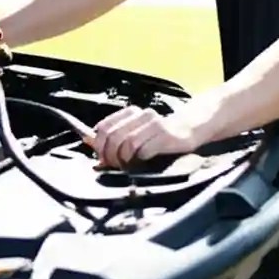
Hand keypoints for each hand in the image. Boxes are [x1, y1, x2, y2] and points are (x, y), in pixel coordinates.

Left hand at [89, 104, 211, 168]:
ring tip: (126, 166)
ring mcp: (155, 125)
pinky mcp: (167, 136)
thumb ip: (113, 136)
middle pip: (114, 136)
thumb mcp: (135, 131)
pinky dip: (139, 160)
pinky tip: (141, 163)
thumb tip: (89, 141)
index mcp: (132, 113)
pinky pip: (145, 150)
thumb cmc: (158, 134)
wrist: (189, 128)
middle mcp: (142, 115)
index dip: (99, 145)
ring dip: (123, 159)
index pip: (104, 127)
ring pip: (128, 143)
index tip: (102, 158)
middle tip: (112, 165)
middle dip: (109, 155)